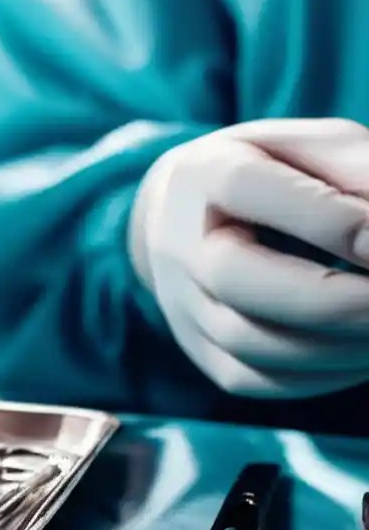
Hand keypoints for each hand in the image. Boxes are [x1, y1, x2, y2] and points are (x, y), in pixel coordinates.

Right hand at [130, 118, 368, 397]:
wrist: (189, 218)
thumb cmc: (276, 176)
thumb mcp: (314, 148)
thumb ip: (354, 168)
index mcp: (203, 173)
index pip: (246, 189)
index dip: (327, 219)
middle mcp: (179, 243)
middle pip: (235, 279)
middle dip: (333, 300)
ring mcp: (183, 305)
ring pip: (251, 343)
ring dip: (339, 347)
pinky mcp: (201, 353)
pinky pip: (259, 380)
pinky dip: (324, 375)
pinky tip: (362, 353)